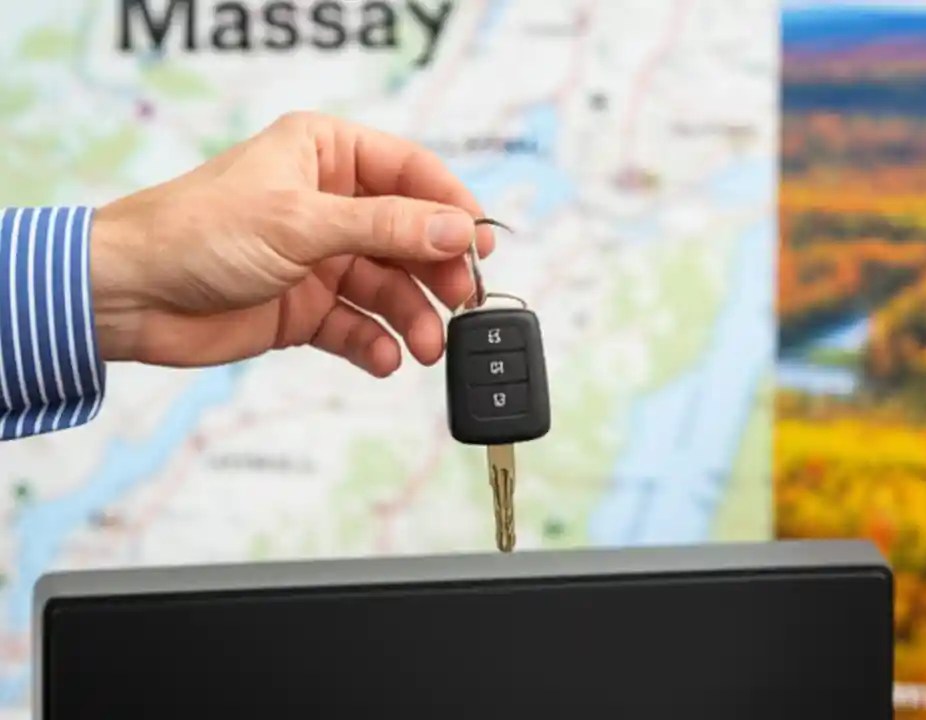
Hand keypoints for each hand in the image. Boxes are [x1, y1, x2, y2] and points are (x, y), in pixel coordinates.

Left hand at [89, 111, 496, 376]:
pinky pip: (358, 325)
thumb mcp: (301, 223)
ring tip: (425, 347)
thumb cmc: (195, 233)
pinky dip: (376, 343)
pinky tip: (386, 358)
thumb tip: (455, 229)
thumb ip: (386, 228)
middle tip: (461, 303)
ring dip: (412, 317)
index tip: (481, 243)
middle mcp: (328, 203)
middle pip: (409, 235)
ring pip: (390, 286)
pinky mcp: (306, 307)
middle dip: (436, 272)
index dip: (450, 206)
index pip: (410, 172)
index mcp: (325, 155)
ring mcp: (319, 257)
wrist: (128, 297)